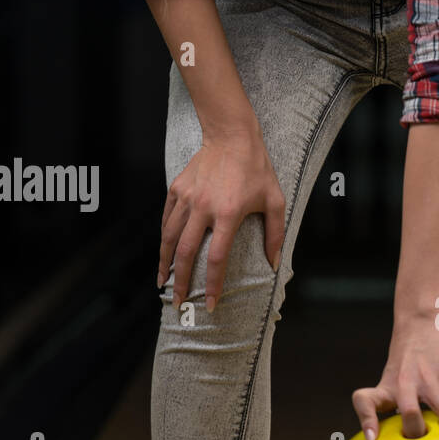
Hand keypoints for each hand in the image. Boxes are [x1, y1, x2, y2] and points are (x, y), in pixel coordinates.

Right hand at [159, 125, 284, 310]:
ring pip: (168, 237)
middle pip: (184, 252)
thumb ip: (275, 234)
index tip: (210, 303)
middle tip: (178, 300)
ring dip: (165, 262)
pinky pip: (166, 218)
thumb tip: (274, 264)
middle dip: (180, 280)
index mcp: (228, 214)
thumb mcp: (275, 201)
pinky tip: (164, 251)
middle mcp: (203, 208)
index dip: (212, 284)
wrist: (232, 136)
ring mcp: (187, 198)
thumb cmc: (257, 169)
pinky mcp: (177, 188)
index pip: (216, 258)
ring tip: (163, 281)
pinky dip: (163, 237)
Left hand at [352, 316, 438, 439]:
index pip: (364, 402)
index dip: (367, 422)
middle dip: (422, 436)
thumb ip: (386, 412)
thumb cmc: (404, 364)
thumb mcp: (387, 384)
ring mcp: (429, 376)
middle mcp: (404, 382)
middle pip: (411, 414)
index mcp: (386, 388)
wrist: (420, 323)